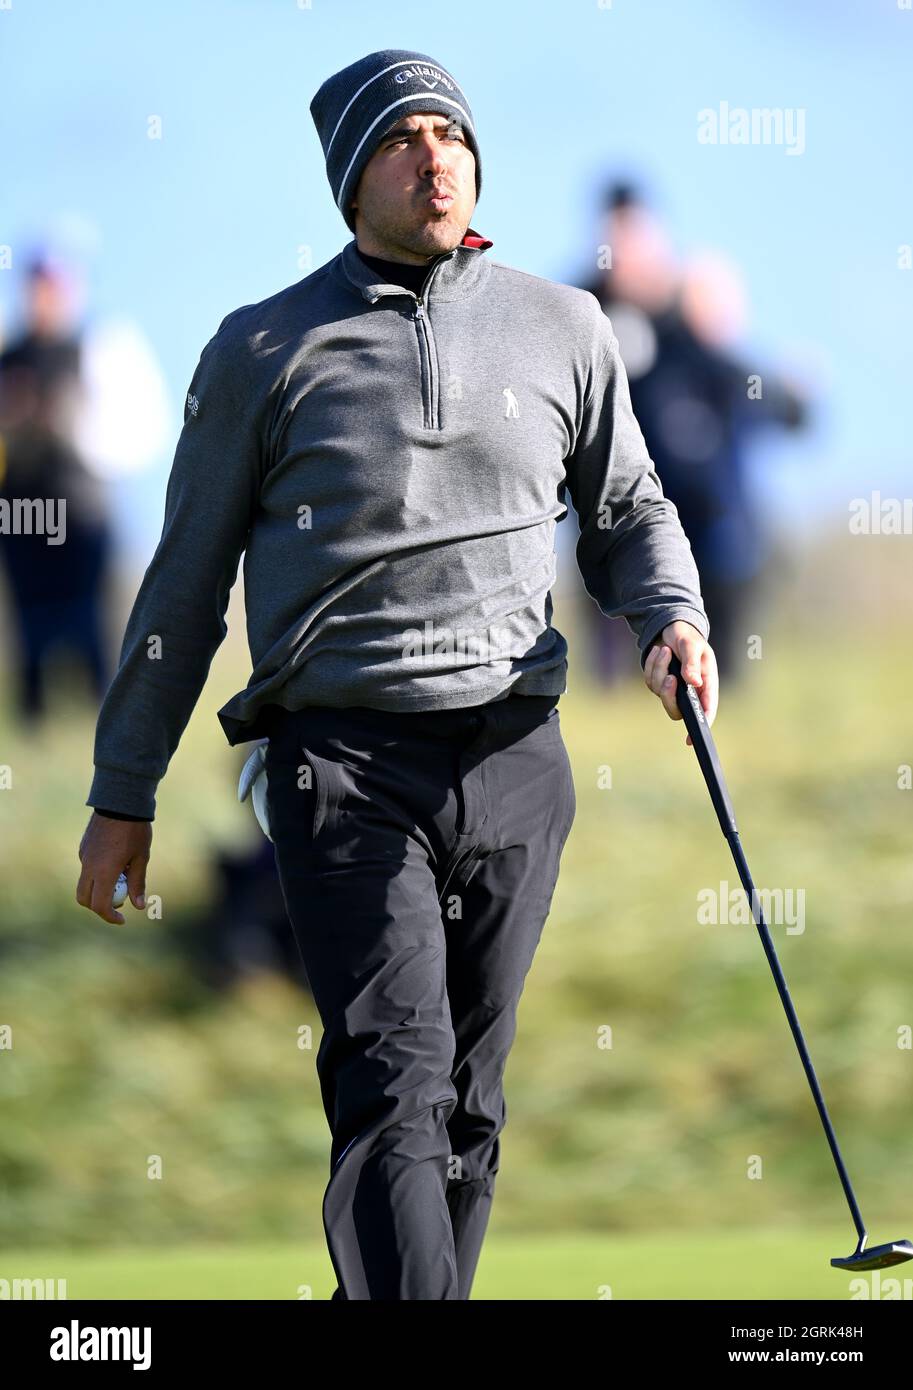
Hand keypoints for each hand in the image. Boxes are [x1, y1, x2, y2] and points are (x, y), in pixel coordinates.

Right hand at [76, 813, 152, 924]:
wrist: (120, 801)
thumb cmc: (135, 830)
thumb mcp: (141, 858)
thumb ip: (138, 883)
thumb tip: (139, 906)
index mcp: (104, 872)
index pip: (100, 905)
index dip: (110, 917)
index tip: (122, 919)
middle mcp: (89, 866)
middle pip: (84, 898)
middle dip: (99, 907)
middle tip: (118, 905)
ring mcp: (84, 856)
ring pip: (84, 883)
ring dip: (98, 889)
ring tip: (122, 877)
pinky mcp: (83, 847)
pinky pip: (86, 868)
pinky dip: (97, 874)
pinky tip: (115, 861)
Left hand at [644, 621, 718, 746]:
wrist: (671, 628)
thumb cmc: (688, 637)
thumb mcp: (692, 645)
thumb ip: (692, 663)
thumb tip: (693, 682)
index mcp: (706, 683)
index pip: (706, 710)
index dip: (699, 726)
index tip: (689, 739)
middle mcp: (691, 690)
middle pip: (676, 709)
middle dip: (669, 694)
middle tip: (670, 675)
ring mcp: (673, 689)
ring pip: (660, 692)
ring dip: (659, 669)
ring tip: (664, 650)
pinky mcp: (659, 683)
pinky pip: (650, 681)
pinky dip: (652, 666)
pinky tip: (658, 652)